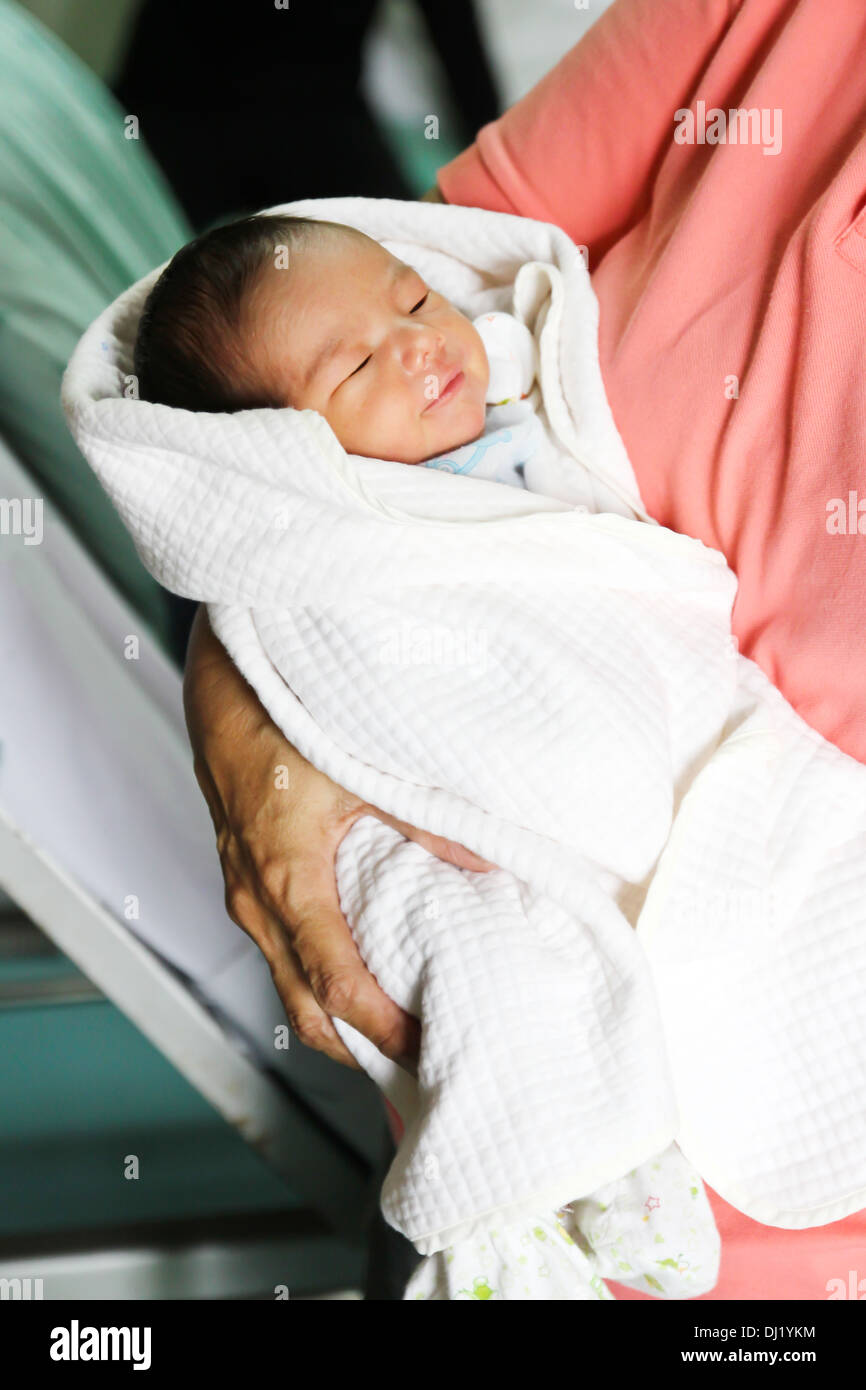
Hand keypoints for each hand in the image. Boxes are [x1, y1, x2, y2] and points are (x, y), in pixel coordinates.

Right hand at [183, 605, 492, 1069]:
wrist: (225, 682)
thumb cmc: (284, 717)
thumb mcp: (364, 768)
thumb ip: (427, 823)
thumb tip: (491, 868)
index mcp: (286, 879)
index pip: (336, 986)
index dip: (384, 1030)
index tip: (429, 1052)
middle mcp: (256, 900)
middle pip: (306, 1010)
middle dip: (362, 1049)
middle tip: (423, 1068)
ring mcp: (245, 894)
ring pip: (290, 985)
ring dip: (341, 1019)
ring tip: (403, 1033)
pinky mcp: (247, 880)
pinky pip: (283, 951)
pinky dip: (322, 979)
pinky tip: (368, 971)